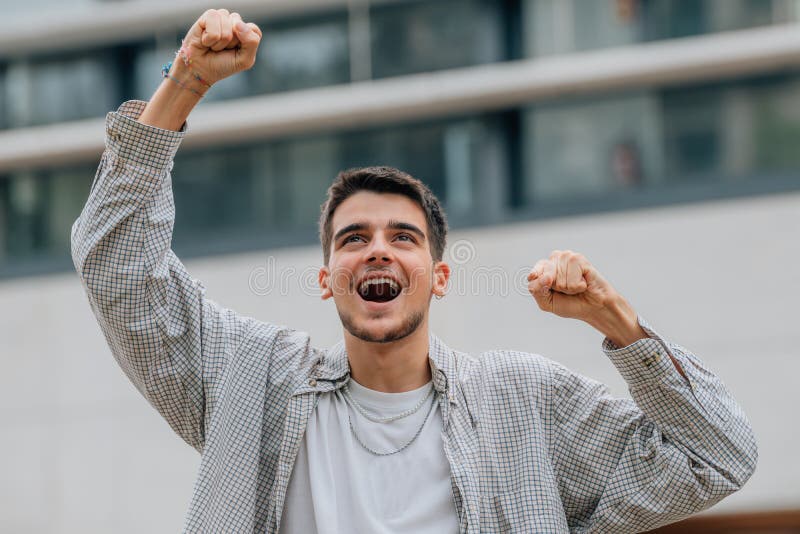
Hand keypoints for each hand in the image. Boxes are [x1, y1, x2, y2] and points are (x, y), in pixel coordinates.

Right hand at [179, 9, 262, 85]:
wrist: (200, 69)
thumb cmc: (223, 65)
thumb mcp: (244, 60)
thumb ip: (252, 42)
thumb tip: (238, 23)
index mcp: (246, 32)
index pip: (253, 30)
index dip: (244, 44)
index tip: (235, 52)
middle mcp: (234, 22)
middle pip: (240, 26)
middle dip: (231, 43)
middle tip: (223, 49)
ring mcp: (221, 18)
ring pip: (227, 24)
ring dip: (219, 41)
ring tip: (213, 45)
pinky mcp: (208, 16)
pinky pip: (213, 23)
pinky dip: (209, 37)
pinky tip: (205, 40)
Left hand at [527, 250, 645, 345]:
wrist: (593, 308)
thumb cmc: (570, 304)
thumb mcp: (546, 302)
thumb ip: (537, 290)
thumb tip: (546, 277)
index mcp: (544, 268)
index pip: (534, 273)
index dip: (540, 282)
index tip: (548, 288)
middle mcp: (555, 259)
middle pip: (545, 276)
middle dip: (556, 289)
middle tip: (568, 290)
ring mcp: (567, 257)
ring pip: (558, 277)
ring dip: (568, 288)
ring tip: (576, 287)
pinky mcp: (579, 259)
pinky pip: (571, 276)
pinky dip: (577, 285)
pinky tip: (584, 283)